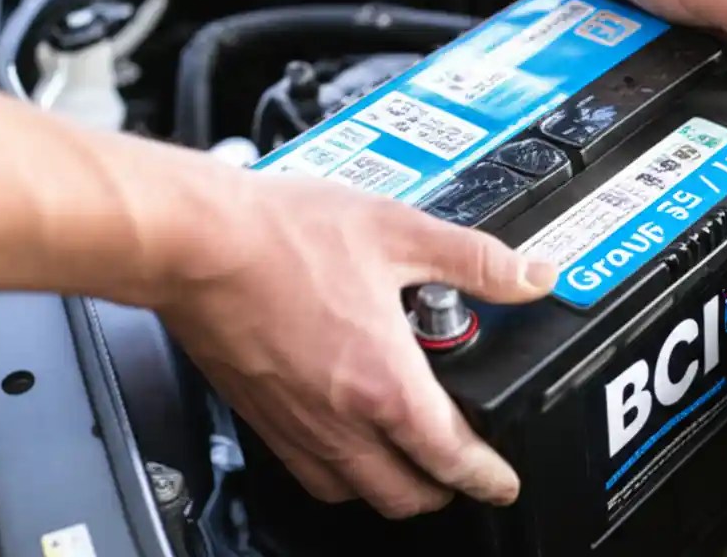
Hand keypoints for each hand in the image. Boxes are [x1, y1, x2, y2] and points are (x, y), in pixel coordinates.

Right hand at [154, 174, 558, 518]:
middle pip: (404, 495)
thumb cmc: (283, 236)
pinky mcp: (260, 418)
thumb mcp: (400, 232)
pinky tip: (347, 436)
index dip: (489, 478)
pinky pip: (309, 474)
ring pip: (353, 494)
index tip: (504, 483)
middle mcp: (338, 420)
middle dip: (445, 491)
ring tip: (410, 459)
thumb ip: (476, 260)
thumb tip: (532, 274)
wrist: (195, 242)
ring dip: (392, 488)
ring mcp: (294, 426)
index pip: (452, 457)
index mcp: (383, 383)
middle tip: (465, 467)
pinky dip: (340, 474)